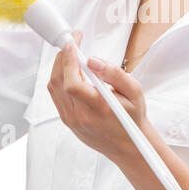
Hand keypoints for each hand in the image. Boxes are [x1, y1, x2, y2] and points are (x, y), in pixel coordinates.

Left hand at [47, 30, 150, 164]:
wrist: (128, 146)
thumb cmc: (132, 119)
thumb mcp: (134, 92)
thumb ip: (115, 73)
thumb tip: (93, 61)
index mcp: (98, 108)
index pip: (72, 82)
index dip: (69, 60)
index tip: (73, 43)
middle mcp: (80, 116)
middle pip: (58, 81)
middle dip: (63, 57)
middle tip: (73, 43)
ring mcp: (71, 120)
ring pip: (54, 88)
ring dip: (59, 67)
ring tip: (72, 54)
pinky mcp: (67, 121)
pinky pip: (56, 96)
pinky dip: (60, 79)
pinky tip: (70, 71)